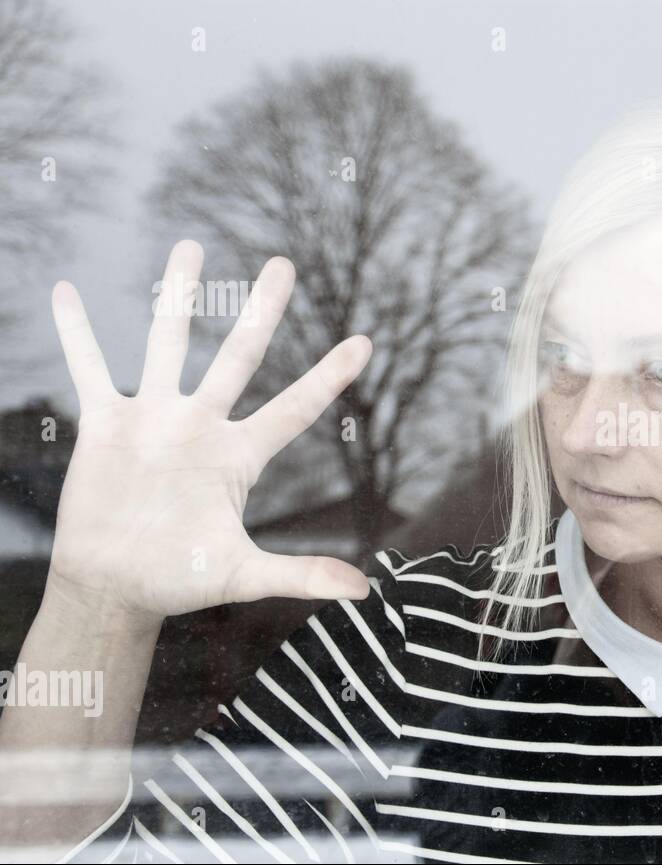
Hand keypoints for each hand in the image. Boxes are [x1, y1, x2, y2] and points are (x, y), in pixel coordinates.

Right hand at [47, 240, 373, 620]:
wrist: (114, 587)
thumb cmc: (180, 581)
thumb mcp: (243, 575)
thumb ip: (301, 575)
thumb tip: (363, 591)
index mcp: (240, 456)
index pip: (295, 407)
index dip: (329, 376)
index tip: (365, 342)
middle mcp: (202, 426)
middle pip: (238, 355)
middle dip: (260, 310)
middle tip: (283, 264)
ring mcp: (154, 419)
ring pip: (168, 343)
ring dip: (177, 296)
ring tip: (190, 245)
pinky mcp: (106, 425)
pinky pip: (89, 369)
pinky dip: (77, 333)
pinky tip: (66, 292)